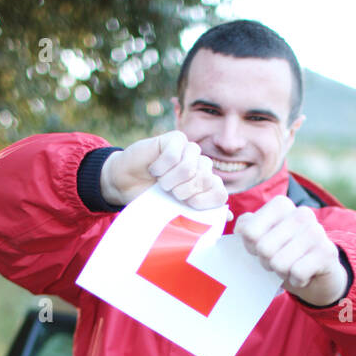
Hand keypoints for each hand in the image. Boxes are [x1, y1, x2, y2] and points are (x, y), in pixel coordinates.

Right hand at [100, 130, 228, 209]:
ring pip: (190, 167)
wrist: (127, 182)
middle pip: (204, 180)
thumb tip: (228, 215)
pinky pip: (174, 155)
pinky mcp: (176, 139)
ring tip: (161, 181)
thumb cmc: (152, 198)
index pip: (220, 192)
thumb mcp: (176, 213)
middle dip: (183, 191)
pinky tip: (154, 168)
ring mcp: (190, 151)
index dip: (202, 202)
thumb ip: (202, 216)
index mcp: (207, 185)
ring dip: (170, 180)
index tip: (186, 205)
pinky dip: (160, 167)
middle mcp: (202, 166)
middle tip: (169, 192)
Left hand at [235, 195, 348, 304]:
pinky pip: (297, 272)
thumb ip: (246, 228)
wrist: (316, 274)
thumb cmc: (282, 254)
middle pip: (263, 248)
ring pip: (279, 262)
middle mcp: (301, 213)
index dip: (250, 248)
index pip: (249, 231)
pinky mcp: (328, 251)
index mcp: (281, 205)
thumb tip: (239, 230)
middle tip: (278, 261)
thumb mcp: (261, 239)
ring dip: (281, 272)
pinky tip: (303, 275)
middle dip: (267, 262)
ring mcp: (317, 231)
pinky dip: (296, 281)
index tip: (261, 249)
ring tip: (291, 267)